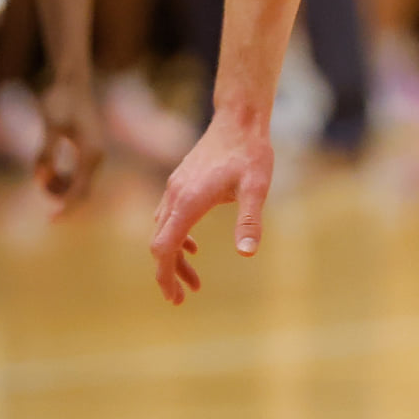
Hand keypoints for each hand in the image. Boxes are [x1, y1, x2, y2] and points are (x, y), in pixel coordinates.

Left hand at [35, 79, 103, 213]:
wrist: (72, 82)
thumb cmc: (60, 100)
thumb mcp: (50, 125)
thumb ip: (46, 152)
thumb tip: (42, 179)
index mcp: (91, 154)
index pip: (80, 191)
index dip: (66, 208)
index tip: (51, 221)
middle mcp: (96, 157)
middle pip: (82, 192)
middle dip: (62, 200)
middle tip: (40, 196)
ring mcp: (94, 154)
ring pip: (79, 184)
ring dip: (60, 188)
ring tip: (40, 176)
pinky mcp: (87, 150)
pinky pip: (77, 175)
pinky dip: (62, 179)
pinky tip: (46, 169)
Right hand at [149, 113, 274, 304]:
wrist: (239, 119)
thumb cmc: (251, 153)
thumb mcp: (257, 187)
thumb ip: (250, 220)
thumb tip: (246, 253)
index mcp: (189, 201)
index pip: (165, 247)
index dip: (165, 275)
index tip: (174, 297)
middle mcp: (175, 196)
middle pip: (161, 244)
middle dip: (169, 273)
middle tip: (182, 298)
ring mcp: (175, 188)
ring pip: (165, 232)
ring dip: (176, 258)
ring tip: (194, 282)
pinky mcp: (181, 183)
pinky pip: (169, 218)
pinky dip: (177, 238)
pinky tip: (193, 248)